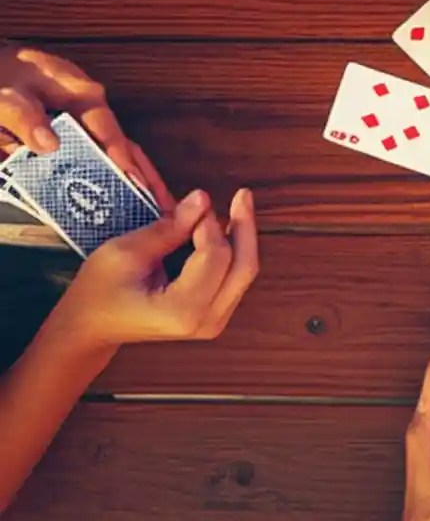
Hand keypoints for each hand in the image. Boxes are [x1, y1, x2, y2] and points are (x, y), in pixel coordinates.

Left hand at [0, 44, 175, 210]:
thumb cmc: (2, 75)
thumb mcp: (7, 95)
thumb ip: (25, 117)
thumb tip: (49, 144)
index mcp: (81, 93)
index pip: (109, 131)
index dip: (123, 158)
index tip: (135, 182)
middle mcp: (89, 110)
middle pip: (122, 146)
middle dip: (142, 177)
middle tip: (160, 206)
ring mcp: (81, 123)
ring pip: (110, 157)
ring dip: (127, 184)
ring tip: (146, 210)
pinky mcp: (69, 135)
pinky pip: (90, 161)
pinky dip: (101, 182)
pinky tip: (111, 202)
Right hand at [46, 189, 258, 347]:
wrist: (93, 326)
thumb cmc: (99, 290)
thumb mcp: (125, 252)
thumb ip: (168, 228)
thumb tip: (202, 198)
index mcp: (182, 310)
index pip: (215, 257)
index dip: (209, 223)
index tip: (197, 198)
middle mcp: (206, 321)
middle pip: (244, 267)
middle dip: (244, 227)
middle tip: (242, 194)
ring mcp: (214, 322)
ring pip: (245, 272)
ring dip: (242, 238)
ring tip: (236, 206)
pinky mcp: (215, 315)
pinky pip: (235, 279)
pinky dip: (234, 251)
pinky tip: (226, 228)